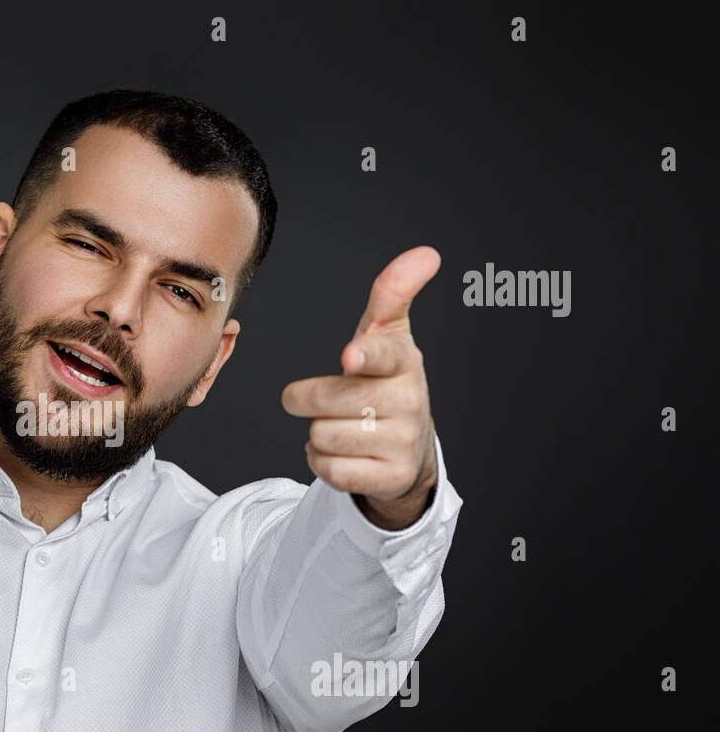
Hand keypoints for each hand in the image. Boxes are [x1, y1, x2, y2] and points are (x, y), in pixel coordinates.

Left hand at [280, 246, 440, 529]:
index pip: (382, 354)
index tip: (349, 355)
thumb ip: (393, 295)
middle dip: (306, 400)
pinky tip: (341, 452)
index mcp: (403, 362)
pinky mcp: (390, 477)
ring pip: (322, 436)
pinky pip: (330, 470)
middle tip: (321, 400)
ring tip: (341, 427)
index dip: (364, 354)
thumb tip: (425, 253)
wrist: (410, 449)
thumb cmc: (387, 383)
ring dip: (317, 434)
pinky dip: (322, 462)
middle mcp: (408, 401)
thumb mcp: (389, 338)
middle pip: (325, 400)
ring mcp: (401, 441)